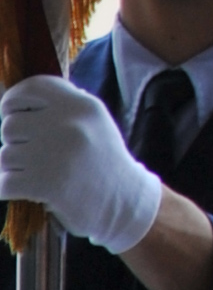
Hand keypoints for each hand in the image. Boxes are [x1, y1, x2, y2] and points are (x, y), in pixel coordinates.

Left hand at [0, 75, 162, 252]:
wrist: (123, 201)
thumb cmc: (103, 161)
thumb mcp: (94, 122)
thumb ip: (64, 107)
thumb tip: (19, 101)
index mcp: (81, 105)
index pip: (31, 88)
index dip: (13, 101)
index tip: (11, 115)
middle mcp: (68, 123)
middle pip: (10, 125)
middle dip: (14, 143)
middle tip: (31, 156)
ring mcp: (54, 153)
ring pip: (5, 156)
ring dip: (13, 169)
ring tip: (35, 174)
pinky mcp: (44, 184)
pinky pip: (4, 183)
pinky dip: (9, 189)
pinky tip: (27, 190)